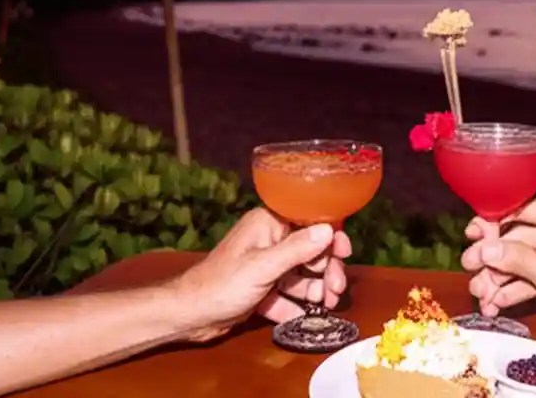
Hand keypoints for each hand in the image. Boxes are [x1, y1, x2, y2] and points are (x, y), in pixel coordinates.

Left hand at [164, 208, 352, 340]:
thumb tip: (329, 230)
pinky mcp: (263, 289)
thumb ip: (297, 249)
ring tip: (326, 305)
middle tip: (335, 289)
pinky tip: (302, 316)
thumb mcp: (263, 267)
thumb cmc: (222, 284)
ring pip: (302, 274)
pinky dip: (296, 305)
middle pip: (311, 250)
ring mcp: (267, 266)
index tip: (345, 252)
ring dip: (317, 289)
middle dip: (327, 269)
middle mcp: (270, 240)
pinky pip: (288, 294)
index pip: (309, 220)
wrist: (190, 316)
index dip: (331, 235)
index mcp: (268, 223)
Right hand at [461, 198, 535, 349]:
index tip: (471, 233)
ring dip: (500, 278)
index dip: (495, 221)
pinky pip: (532, 278)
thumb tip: (483, 247)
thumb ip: (515, 258)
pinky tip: (496, 305)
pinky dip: (515, 290)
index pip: (523, 209)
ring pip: (522, 262)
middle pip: (518, 238)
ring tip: (479, 295)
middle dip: (493, 257)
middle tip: (468, 267)